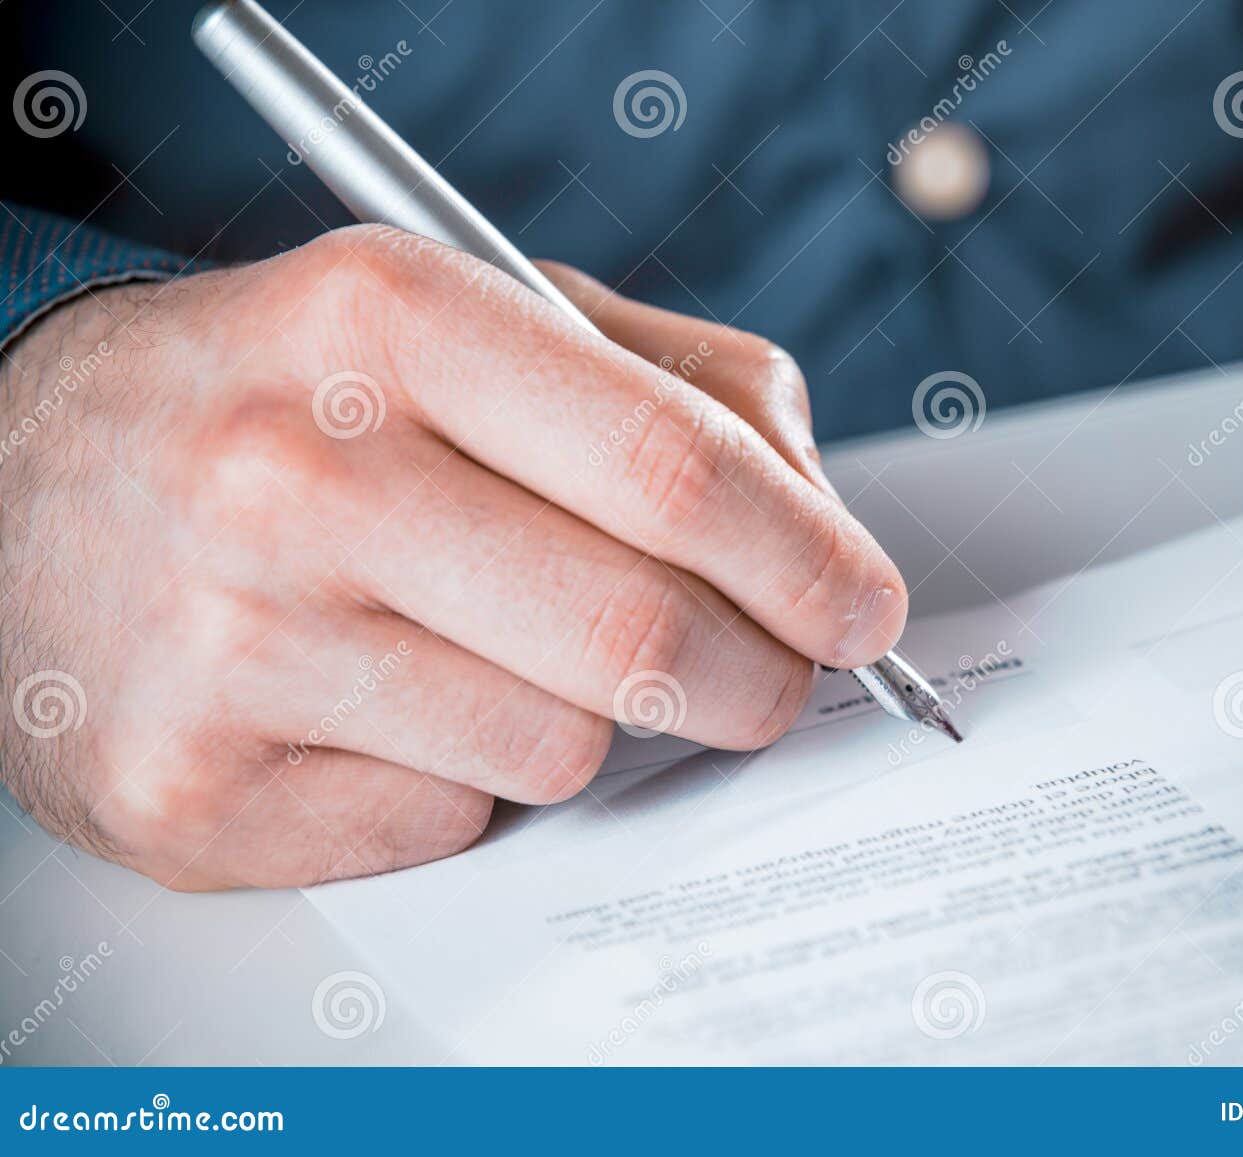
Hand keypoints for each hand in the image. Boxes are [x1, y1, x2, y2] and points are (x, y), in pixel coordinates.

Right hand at [0, 225, 905, 889]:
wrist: (28, 487)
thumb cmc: (302, 399)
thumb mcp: (480, 319)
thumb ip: (681, 390)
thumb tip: (819, 527)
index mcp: (388, 318)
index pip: (672, 466)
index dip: (806, 558)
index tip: (864, 608)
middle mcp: (294, 476)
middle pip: (638, 631)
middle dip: (757, 679)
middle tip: (775, 678)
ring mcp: (234, 645)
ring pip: (559, 749)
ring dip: (592, 721)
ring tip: (507, 650)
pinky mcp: (197, 789)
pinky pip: (450, 822)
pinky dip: (470, 776)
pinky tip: (390, 705)